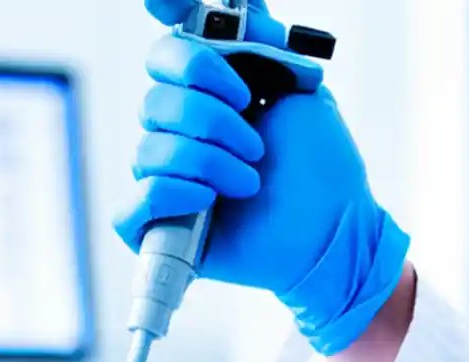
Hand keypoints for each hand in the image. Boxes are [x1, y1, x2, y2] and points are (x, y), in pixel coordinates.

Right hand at [115, 2, 410, 354]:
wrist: (332, 231)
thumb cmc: (320, 166)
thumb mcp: (299, 86)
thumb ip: (260, 43)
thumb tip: (234, 8)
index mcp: (208, 96)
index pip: (168, 51)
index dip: (164, 19)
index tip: (163, 3)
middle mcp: (179, 132)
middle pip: (156, 99)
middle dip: (211, 116)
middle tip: (255, 138)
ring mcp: (164, 178)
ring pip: (150, 150)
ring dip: (211, 162)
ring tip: (251, 181)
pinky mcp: (156, 225)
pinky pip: (135, 201)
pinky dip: (174, 195)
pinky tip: (209, 203)